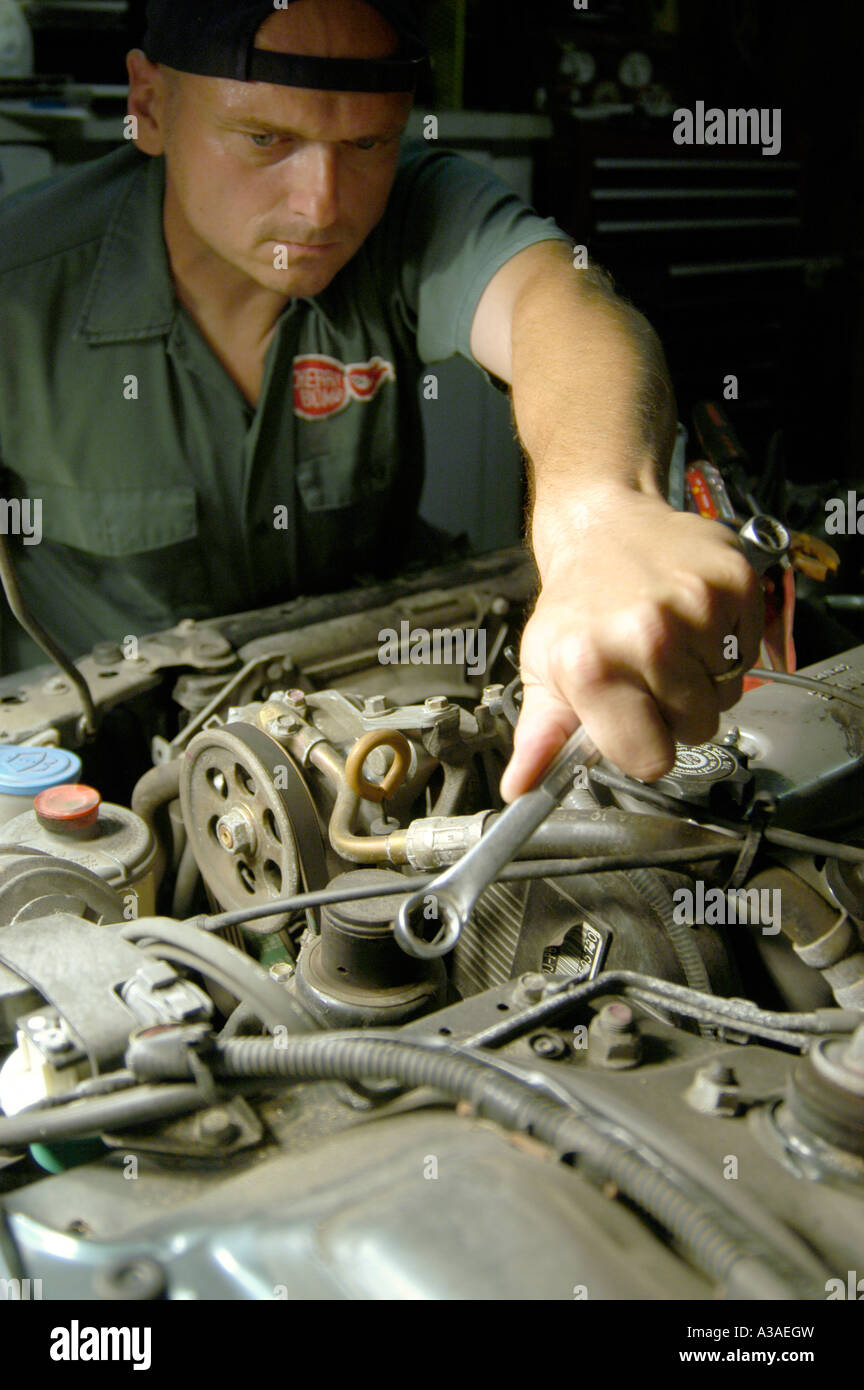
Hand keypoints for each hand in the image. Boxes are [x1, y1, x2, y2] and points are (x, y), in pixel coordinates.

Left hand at [499, 488, 763, 799]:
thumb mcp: (543, 668)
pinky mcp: (734, 583)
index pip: (651, 760)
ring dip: (703, 676)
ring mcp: (696, 607)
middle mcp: (647, 636)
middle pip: (697, 728)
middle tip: (649, 671)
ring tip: (669, 642)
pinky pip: (748, 651)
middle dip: (677, 710)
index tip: (634, 721)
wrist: (603, 523)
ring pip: (727, 692)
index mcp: (592, 667)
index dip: (645, 747)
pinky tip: (693, 620)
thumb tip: (520, 788)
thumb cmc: (576, 600)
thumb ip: (538, 737)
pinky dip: (726, 642)